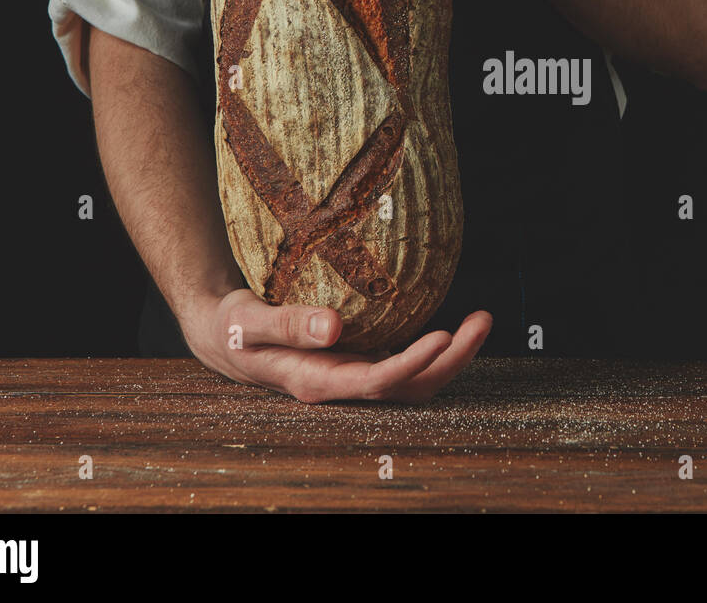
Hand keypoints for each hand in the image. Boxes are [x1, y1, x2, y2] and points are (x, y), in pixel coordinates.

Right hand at [182, 288, 491, 403]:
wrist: (222, 335)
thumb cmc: (232, 327)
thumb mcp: (248, 321)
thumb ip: (288, 323)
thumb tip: (334, 326)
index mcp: (316, 381)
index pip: (375, 381)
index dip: (412, 363)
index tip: (443, 337)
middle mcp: (341, 384)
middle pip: (408, 386)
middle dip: (450, 360)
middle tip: (483, 320)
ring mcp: (353, 376)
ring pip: (413, 378)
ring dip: (451, 356)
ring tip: (481, 321)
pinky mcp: (359, 361)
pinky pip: (404, 364)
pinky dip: (433, 350)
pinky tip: (454, 327)